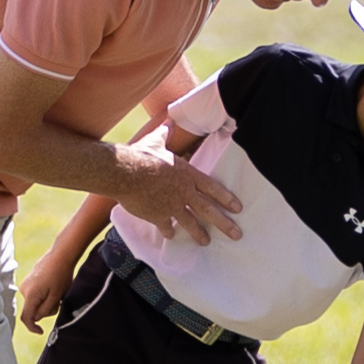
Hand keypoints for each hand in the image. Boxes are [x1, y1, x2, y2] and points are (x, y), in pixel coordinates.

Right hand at [17, 251, 77, 330]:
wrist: (61, 255)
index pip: (27, 317)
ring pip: (36, 302)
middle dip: (47, 309)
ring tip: (58, 290)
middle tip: (60, 299)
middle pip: (34, 310)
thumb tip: (36, 318)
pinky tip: (54, 286)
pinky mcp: (29, 281)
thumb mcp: (56, 296)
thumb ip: (45, 310)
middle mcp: (24, 290)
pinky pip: (36, 295)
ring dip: (47, 301)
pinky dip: (45, 295)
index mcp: (30, 295)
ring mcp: (25, 284)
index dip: (33, 327)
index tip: (41, 332)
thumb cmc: (61, 274)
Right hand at [110, 140, 242, 246]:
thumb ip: (166, 133)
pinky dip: (169, 231)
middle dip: (225, 224)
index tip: (238, 208)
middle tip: (236, 234)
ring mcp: (172, 206)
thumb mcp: (157, 141)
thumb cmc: (142, 155)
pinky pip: (167, 226)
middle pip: (209, 211)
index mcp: (188, 175)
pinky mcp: (158, 216)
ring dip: (200, 234)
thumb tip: (169, 121)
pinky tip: (171, 235)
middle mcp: (184, 193)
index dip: (226, 198)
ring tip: (206, 242)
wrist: (126, 172)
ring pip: (191, 223)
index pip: (213, 188)